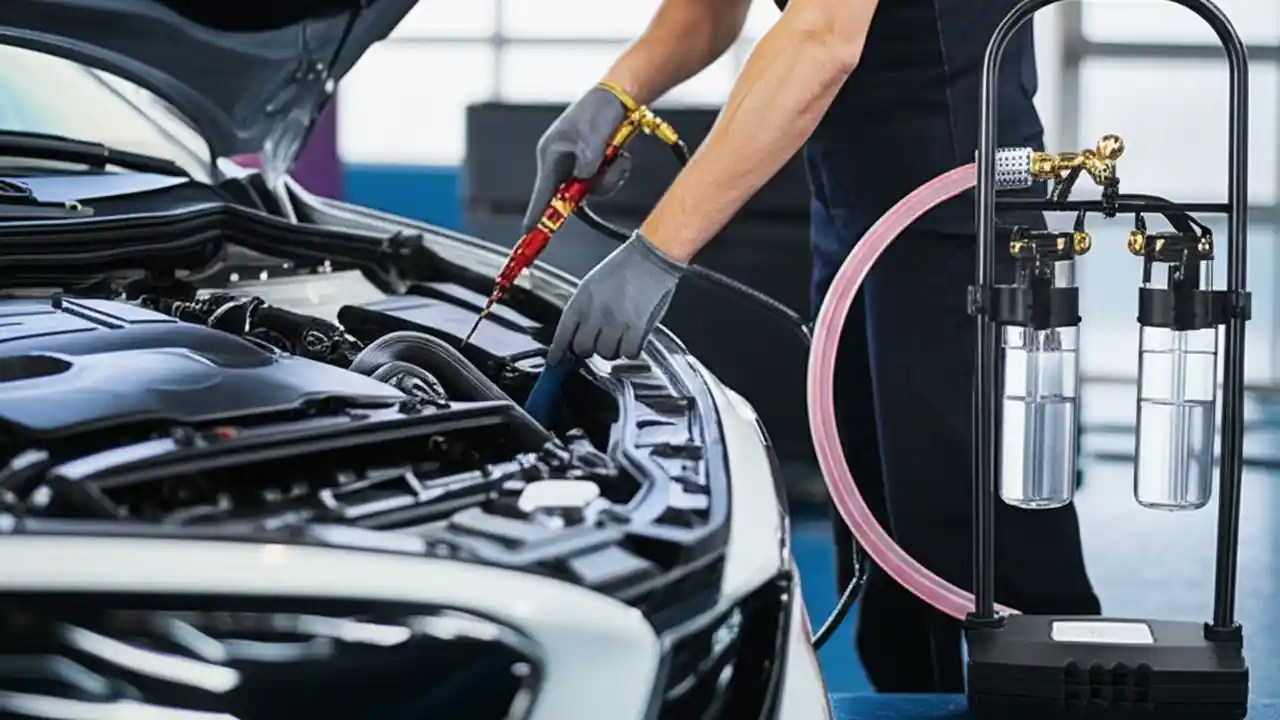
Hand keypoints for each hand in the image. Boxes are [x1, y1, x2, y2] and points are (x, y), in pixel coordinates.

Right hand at [522, 86, 633, 233]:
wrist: (619, 97)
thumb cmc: (598, 112)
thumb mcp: (590, 137)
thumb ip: (587, 163)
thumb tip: (584, 181)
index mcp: (551, 155)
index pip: (542, 192)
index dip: (537, 213)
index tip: (528, 231)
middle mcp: (562, 162)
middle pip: (572, 194)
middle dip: (596, 185)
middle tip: (611, 164)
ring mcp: (577, 163)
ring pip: (592, 189)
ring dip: (610, 176)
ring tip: (619, 157)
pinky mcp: (592, 163)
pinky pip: (603, 181)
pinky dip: (615, 171)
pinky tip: (620, 155)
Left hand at [548, 231, 686, 364]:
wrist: (650, 258)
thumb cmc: (623, 268)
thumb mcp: (591, 285)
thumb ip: (582, 309)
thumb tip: (575, 333)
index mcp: (581, 300)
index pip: (563, 333)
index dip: (557, 351)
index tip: (555, 361)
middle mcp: (596, 313)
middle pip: (583, 348)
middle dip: (588, 349)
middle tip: (596, 343)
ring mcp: (616, 322)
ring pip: (606, 354)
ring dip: (611, 350)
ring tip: (618, 337)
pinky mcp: (637, 328)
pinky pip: (629, 353)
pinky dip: (630, 351)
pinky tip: (631, 340)